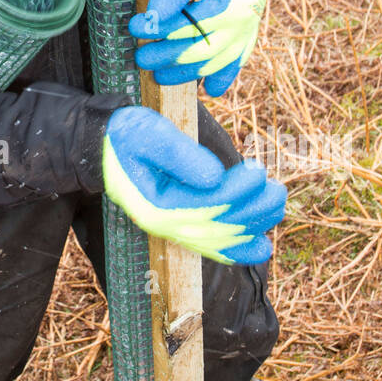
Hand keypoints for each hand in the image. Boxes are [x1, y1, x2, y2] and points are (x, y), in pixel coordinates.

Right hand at [102, 106, 285, 263]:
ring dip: (253, 224)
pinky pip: (212, 244)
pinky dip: (238, 247)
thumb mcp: (147, 133)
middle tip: (277, 187)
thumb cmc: (125, 135)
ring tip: (277, 201)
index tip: (258, 171)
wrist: (104, 146)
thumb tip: (217, 176)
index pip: (204, 206)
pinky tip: (261, 247)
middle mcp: (163, 225)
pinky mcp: (179, 224)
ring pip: (219, 238)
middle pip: (217, 227)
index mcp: (153, 206)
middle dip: (252, 209)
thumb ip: (178, 153)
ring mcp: (171, 228)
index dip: (236, 192)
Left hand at [129, 0, 293, 96]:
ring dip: (187, 74)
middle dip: (165, 58)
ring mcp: (248, 28)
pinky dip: (223, 76)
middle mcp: (243, 24)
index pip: (185, 28)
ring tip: (160, 75)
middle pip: (198, 52)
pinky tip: (210, 90)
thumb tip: (151, 19)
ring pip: (215, 62)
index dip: (155, 31)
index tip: (133, 27)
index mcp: (230, 7)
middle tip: (139, 58)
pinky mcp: (250, 28)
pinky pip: (237, 60)